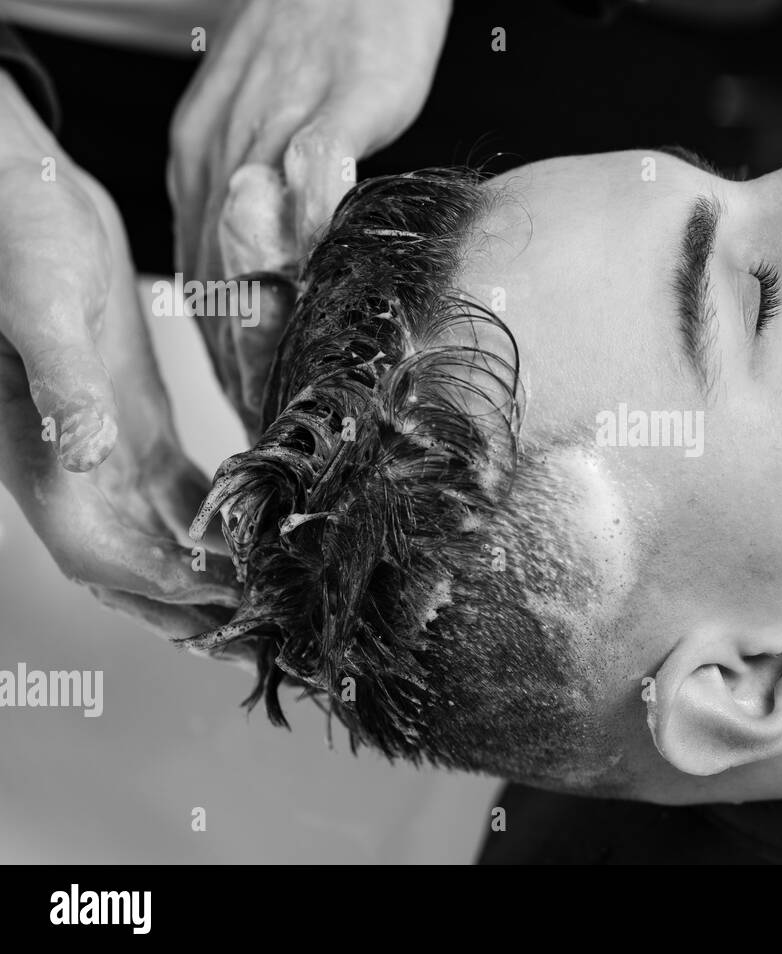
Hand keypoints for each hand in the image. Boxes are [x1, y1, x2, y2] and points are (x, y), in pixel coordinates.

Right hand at [0, 73, 240, 640]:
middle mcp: (77, 469)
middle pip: (137, 567)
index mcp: (49, 459)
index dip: (168, 589)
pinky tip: (255, 531)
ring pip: (160, 536)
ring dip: (207, 576)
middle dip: (193, 610)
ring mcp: (107, 448)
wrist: (25, 194)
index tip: (232, 610)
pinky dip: (214, 520)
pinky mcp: (135, 417)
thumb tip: (83, 457)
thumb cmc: (18, 240)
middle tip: (261, 639)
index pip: (108, 554)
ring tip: (266, 605)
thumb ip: (62, 390)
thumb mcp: (43, 313)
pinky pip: (177, 489)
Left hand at [169, 0, 448, 434]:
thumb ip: (268, 202)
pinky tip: (328, 279)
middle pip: (221, 274)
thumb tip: (284, 277)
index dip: (220, 350)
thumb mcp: (268, 133)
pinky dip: (315, 228)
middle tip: (261, 418)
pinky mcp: (330, 104)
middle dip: (237, 357)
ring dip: (267, 320)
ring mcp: (273, 128)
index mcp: (203, 166)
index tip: (243, 406)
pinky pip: (315, 172)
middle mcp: (222, 153)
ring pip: (255, 239)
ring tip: (286, 383)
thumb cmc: (319, 48)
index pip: (204, 278)